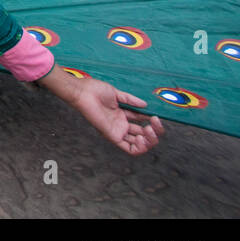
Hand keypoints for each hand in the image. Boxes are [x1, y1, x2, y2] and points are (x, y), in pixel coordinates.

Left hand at [41, 72, 164, 155]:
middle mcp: (121, 124)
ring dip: (150, 140)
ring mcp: (117, 131)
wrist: (83, 92)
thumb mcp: (117, 94)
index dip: (151, 120)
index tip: (156, 115)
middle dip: (154, 132)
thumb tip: (146, 105)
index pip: (142, 121)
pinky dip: (140, 147)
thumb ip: (131, 100)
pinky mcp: (112, 136)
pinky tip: (143, 138)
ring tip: (150, 129)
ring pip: (139, 144)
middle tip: (155, 122)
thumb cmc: (95, 90)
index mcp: (122, 115)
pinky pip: (129, 149)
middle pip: (143, 134)